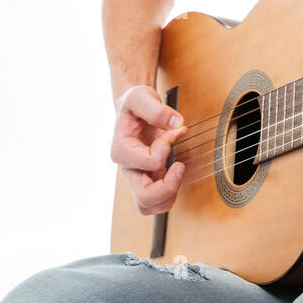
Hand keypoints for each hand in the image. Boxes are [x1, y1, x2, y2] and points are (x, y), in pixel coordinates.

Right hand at [111, 84, 189, 215]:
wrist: (134, 108)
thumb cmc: (135, 103)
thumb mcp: (141, 96)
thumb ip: (156, 109)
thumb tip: (176, 124)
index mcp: (121, 149)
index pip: (149, 161)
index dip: (166, 146)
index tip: (174, 130)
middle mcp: (127, 168)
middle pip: (144, 197)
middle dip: (169, 186)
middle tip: (181, 165)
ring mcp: (137, 176)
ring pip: (148, 206)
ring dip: (168, 195)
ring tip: (177, 172)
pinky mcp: (147, 179)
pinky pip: (156, 202)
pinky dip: (169, 193)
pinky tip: (175, 172)